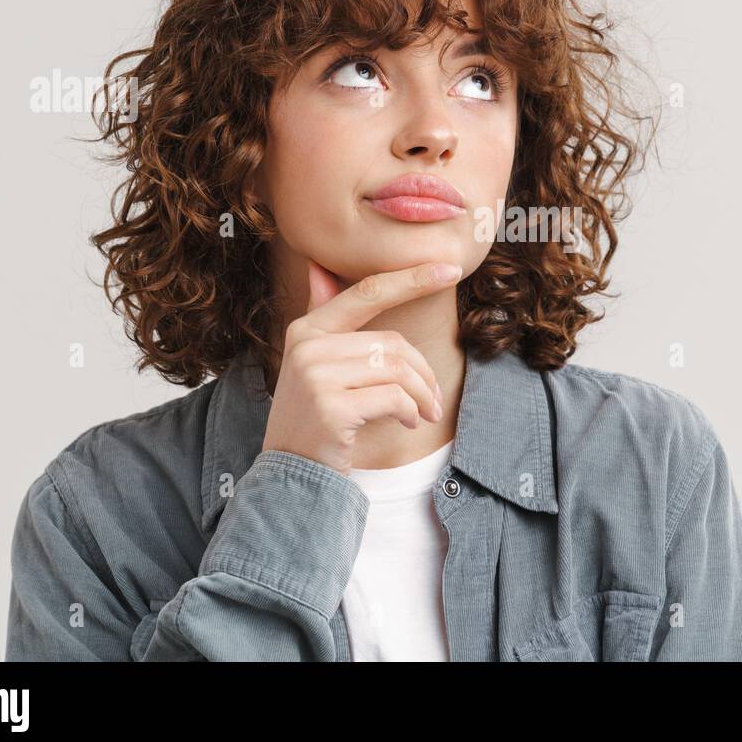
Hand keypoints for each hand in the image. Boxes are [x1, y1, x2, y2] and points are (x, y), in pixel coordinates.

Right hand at [261, 257, 462, 474]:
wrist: (292, 474)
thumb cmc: (315, 417)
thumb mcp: (314, 365)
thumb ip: (323, 318)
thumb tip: (318, 266)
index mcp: (306, 330)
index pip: (367, 293)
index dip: (411, 279)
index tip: (450, 269)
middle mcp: (307, 347)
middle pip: (392, 343)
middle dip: (422, 372)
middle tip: (434, 398)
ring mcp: (316, 377)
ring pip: (397, 370)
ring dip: (422, 395)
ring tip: (425, 413)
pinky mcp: (331, 407)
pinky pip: (394, 397)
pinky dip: (411, 411)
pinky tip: (410, 422)